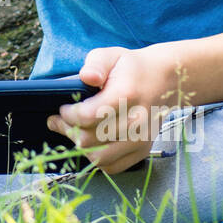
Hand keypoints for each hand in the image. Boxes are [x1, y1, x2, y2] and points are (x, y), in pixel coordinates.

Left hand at [46, 45, 184, 175]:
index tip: (62, 108)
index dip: (68, 115)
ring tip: (73, 131)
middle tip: (59, 120)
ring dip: (80, 146)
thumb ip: (95, 64)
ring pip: (98, 157)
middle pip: (89, 140)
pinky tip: (90, 142)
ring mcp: (140, 140)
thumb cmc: (131, 68)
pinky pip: (112, 166)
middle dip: (68, 130)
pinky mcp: (142, 151)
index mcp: (126, 95)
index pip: (87, 116)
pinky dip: (96, 158)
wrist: (163, 81)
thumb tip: (87, 76)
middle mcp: (136, 122)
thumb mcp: (111, 55)